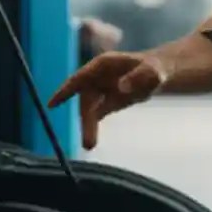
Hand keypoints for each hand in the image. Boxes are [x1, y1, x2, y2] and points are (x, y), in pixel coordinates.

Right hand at [46, 52, 167, 149]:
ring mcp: (101, 90)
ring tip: (89, 146)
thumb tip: (120, 87)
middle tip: (88, 142)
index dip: (64, 91)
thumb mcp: (152, 72)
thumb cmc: (155, 68)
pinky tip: (90, 142)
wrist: (160, 74)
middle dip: (85, 120)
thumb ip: (138, 77)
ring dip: (88, 127)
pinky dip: (92, 127)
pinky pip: (95, 115)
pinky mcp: (106, 102)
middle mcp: (97, 78)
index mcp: (102, 65)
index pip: (79, 78)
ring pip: (89, 110)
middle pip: (85, 99)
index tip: (51, 104)